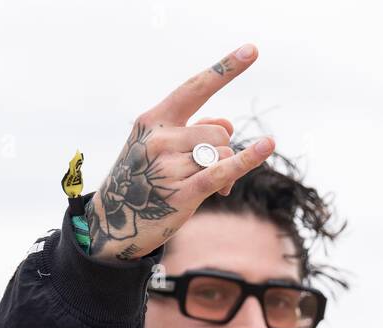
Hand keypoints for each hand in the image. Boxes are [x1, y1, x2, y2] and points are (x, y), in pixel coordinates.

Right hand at [84, 42, 274, 262]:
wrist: (114, 221)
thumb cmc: (144, 177)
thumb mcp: (160, 145)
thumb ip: (195, 128)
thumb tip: (229, 127)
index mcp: (154, 119)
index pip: (195, 87)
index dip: (226, 68)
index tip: (253, 50)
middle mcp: (159, 139)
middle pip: (219, 131)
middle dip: (222, 148)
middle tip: (205, 169)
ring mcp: (167, 166)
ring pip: (222, 154)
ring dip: (223, 169)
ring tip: (201, 185)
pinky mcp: (181, 194)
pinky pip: (222, 172)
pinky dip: (247, 161)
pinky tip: (268, 146)